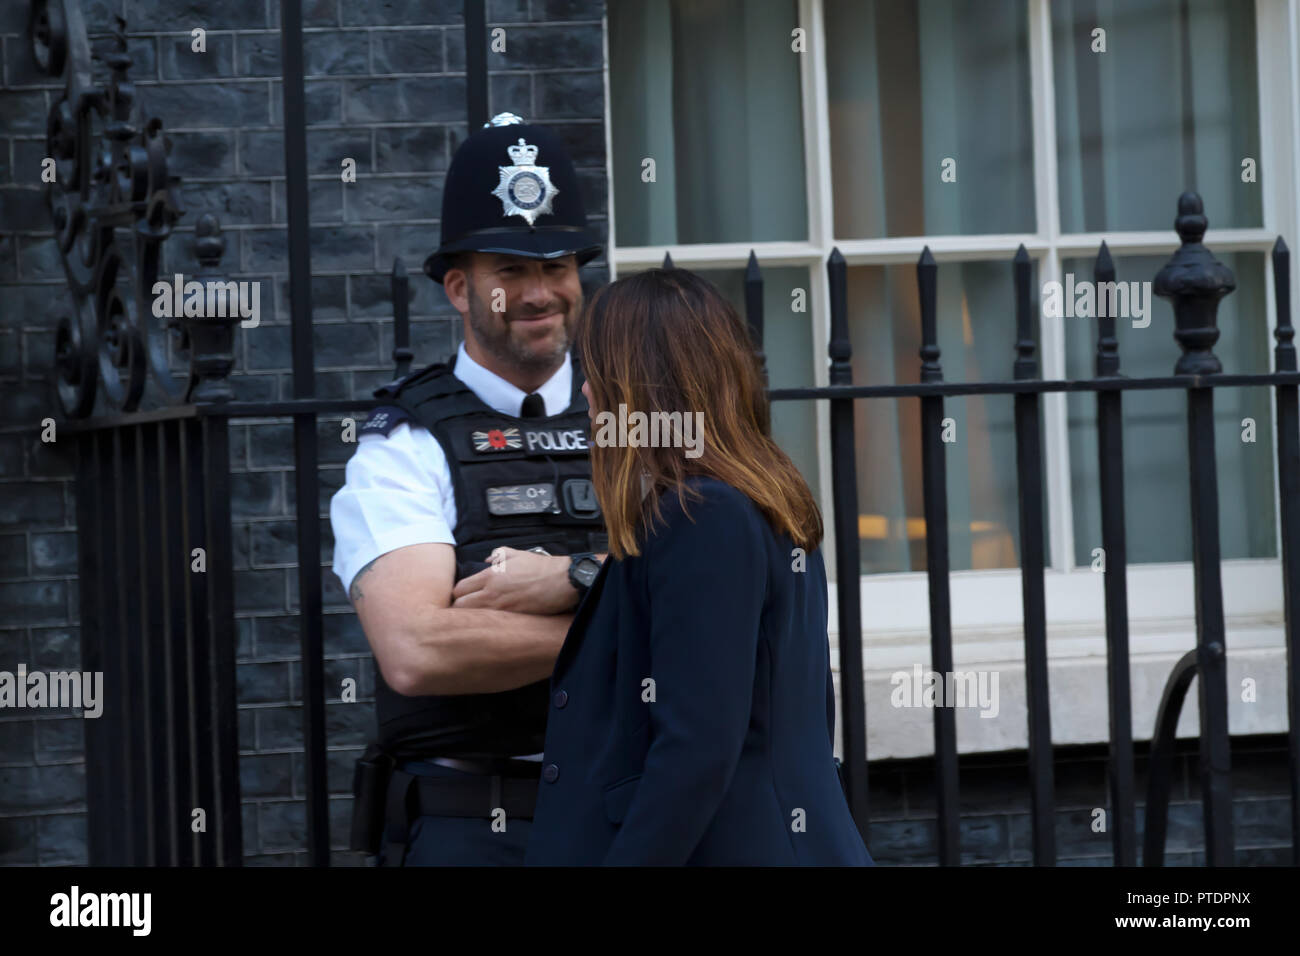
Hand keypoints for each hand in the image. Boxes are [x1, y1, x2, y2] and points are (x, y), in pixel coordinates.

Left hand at [450, 547, 579, 613]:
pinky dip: (490, 624)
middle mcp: (492, 594)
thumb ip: (497, 555)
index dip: (457, 594)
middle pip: (461, 608)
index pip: (459, 590)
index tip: (461, 596)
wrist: (562, 581)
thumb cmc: (541, 567)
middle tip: (466, 608)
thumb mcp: (517, 554)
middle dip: (460, 608)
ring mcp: (502, 609)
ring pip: (474, 619)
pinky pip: (493, 625)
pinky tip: (494, 623)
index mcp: (490, 576)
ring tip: (478, 617)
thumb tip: (487, 560)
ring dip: (473, 618)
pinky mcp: (513, 620)